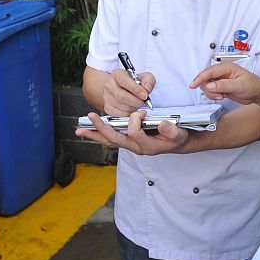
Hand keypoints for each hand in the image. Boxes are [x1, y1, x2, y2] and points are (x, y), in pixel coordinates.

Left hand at [75, 110, 191, 155]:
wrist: (178, 144)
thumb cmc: (178, 138)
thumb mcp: (179, 134)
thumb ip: (171, 130)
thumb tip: (162, 124)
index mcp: (147, 146)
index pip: (134, 132)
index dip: (136, 120)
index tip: (143, 112)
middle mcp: (136, 148)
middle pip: (114, 139)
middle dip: (102, 128)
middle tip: (90, 118)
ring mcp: (131, 146)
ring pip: (110, 141)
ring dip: (95, 135)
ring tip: (80, 130)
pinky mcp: (128, 142)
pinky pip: (111, 139)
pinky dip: (100, 135)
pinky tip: (89, 131)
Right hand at [103, 69, 155, 115]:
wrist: (121, 89)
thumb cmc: (132, 83)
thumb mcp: (143, 77)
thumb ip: (148, 81)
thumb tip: (147, 89)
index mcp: (117, 75)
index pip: (124, 81)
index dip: (136, 89)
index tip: (145, 95)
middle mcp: (110, 85)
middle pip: (122, 96)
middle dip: (136, 101)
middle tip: (144, 102)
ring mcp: (107, 97)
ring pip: (122, 107)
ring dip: (134, 107)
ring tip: (138, 103)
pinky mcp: (108, 108)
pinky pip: (120, 114)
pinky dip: (130, 113)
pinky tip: (132, 108)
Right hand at [189, 62, 259, 105]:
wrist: (258, 93)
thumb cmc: (253, 86)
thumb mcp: (239, 86)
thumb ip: (224, 85)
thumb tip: (210, 85)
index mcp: (226, 67)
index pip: (209, 72)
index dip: (200, 78)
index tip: (193, 85)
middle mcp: (222, 72)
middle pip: (205, 79)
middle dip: (209, 89)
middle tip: (219, 95)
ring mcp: (220, 80)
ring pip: (206, 86)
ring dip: (211, 93)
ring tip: (222, 96)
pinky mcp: (220, 86)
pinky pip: (210, 91)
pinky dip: (214, 96)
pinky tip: (222, 96)